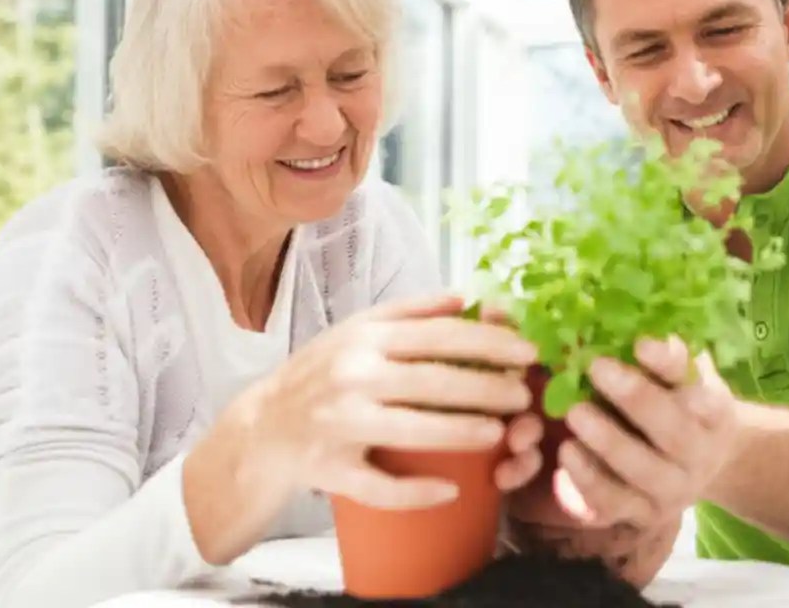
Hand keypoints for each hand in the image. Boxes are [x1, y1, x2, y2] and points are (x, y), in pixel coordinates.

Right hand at [185, 293, 540, 562]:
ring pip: (410, 430)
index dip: (488, 342)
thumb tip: (465, 298)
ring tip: (500, 432)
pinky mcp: (330, 469)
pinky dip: (416, 491)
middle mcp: (351, 377)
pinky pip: (378, 486)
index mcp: (363, 339)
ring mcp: (339, 425)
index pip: (437, 335)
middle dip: (487, 387)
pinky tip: (451, 489)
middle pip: (432, 381)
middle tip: (525, 395)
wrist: (261, 428)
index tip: (527, 351)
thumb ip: (410, 312)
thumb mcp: (356, 330)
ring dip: (461, 431)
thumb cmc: (319, 374)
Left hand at [557, 335, 740, 528]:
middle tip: (596, 367)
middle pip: (673, 433)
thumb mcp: (685, 377)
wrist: (700, 464)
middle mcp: (700, 456)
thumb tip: (636, 330)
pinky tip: (566, 452)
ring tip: (574, 413)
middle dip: (634, 399)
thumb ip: (667, 357)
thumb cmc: (681, 404)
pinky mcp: (643, 515)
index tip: (640, 342)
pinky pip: (614, 503)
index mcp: (715, 413)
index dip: (669, 365)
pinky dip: (587, 480)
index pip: (700, 389)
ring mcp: (674, 492)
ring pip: (642, 473)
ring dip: (607, 443)